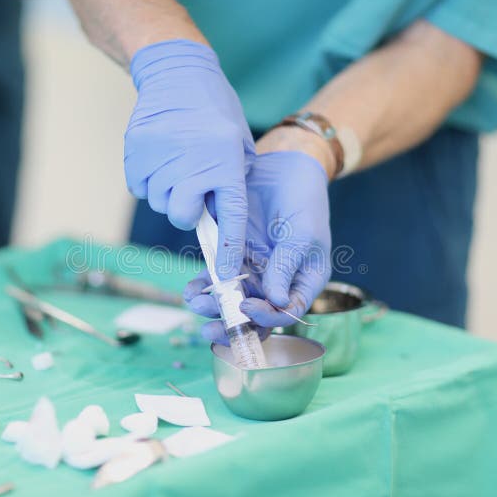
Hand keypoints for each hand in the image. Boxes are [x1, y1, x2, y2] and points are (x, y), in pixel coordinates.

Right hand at [125, 39, 254, 278]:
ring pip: (158, 201)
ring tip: (176, 162)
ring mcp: (159, 158)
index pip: (230, 217)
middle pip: (181, 216)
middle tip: (192, 189)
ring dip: (167, 191)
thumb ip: (233, 180)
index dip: (229, 249)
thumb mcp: (239, 143)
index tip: (227, 273)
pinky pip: (139, 187)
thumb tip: (221, 217)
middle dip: (187, 210)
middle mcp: (193, 163)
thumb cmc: (215, 110)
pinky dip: (147, 179)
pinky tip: (159, 158)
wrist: (178, 73)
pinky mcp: (135, 152)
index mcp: (225, 161)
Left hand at [185, 149, 331, 344]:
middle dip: (233, 324)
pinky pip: (215, 277)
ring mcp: (253, 269)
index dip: (266, 317)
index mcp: (303, 281)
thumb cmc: (304, 200)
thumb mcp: (302, 233)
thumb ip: (287, 266)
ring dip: (213, 307)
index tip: (246, 306)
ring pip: (232, 300)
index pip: (286, 311)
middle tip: (211, 328)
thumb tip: (276, 301)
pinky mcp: (232, 255)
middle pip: (256, 315)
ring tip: (197, 304)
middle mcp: (277, 282)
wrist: (284, 167)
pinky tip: (192, 290)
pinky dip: (203, 286)